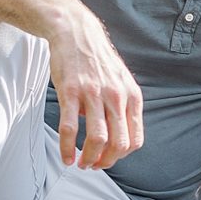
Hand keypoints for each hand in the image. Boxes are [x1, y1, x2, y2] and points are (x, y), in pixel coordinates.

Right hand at [48, 24, 142, 169]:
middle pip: (118, 144)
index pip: (135, 139)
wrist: (77, 33)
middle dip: (106, 162)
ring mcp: (93, 94)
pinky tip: (66, 157)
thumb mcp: (121, 82)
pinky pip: (70, 128)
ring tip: (81, 163)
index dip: (122, 156)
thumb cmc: (98, 61)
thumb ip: (123, 108)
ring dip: (89, 159)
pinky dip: (67, 148)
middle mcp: (116, 97)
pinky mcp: (71, 92)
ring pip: (97, 139)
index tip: (108, 159)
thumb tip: (116, 136)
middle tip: (94, 165)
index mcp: (132, 97)